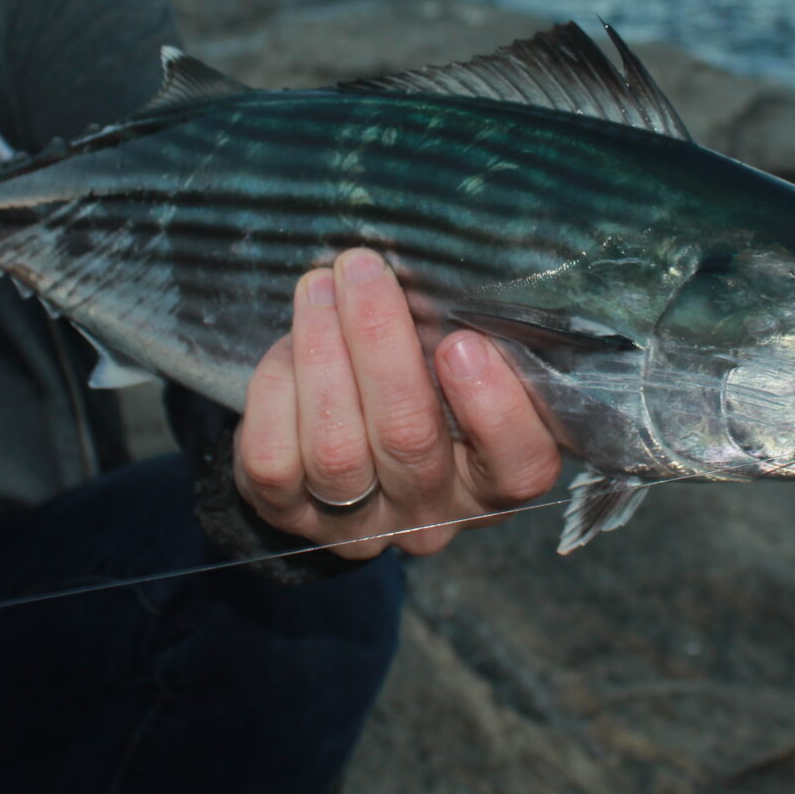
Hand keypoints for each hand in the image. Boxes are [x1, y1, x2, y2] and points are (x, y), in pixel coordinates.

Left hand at [233, 248, 561, 557]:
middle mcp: (430, 514)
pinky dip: (278, 389)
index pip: (519, 468)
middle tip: (364, 271)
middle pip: (408, 440)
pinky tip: (289, 345)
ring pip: (336, 450)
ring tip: (318, 288)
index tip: (461, 341)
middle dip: (380, 343)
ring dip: (322, 354)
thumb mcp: (460, 368)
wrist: (344, 438)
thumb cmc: (424, 385)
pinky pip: (275, 458)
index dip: (493, 408)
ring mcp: (357, 525)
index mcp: (492, 481)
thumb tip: (436, 268)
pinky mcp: (289, 516)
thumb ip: (465, 336)